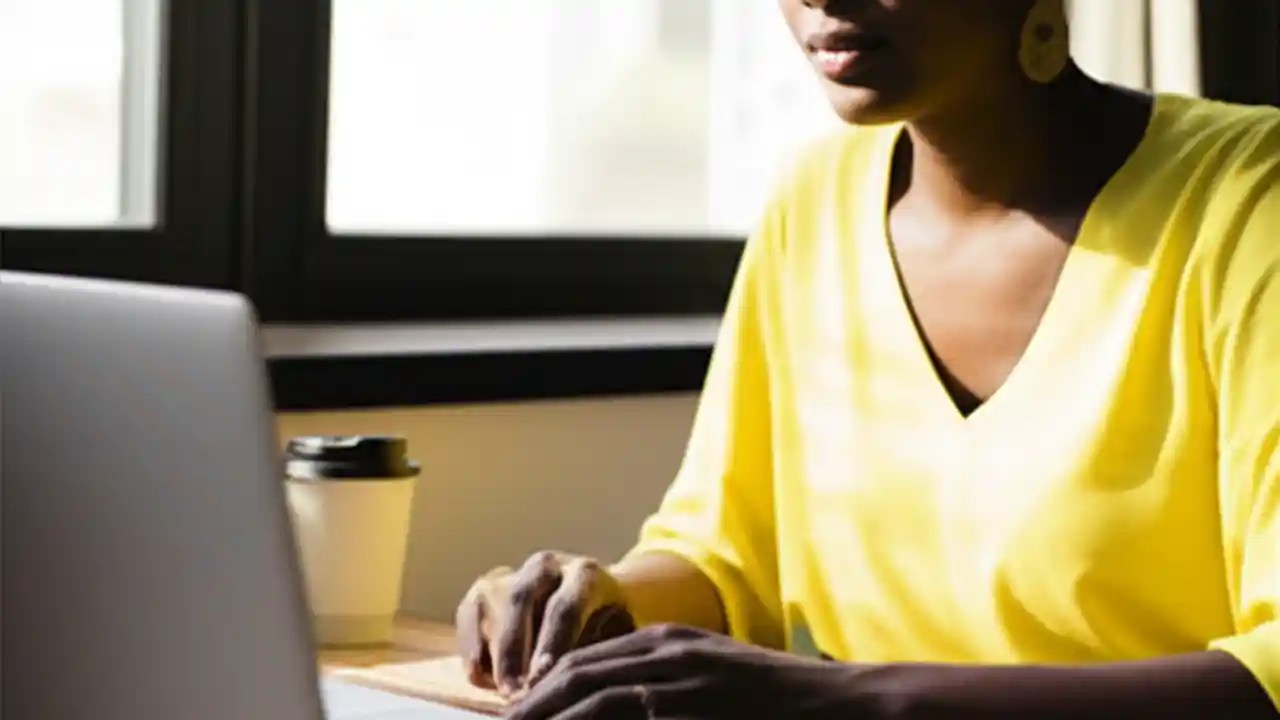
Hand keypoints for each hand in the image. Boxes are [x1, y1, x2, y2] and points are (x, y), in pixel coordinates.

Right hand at [456, 552, 636, 697]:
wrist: (596, 599)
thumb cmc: (613, 626)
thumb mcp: (618, 634)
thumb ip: (597, 649)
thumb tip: (572, 676)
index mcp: (585, 573)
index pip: (564, 607)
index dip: (551, 644)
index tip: (541, 678)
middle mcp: (545, 565)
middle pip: (519, 601)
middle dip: (512, 652)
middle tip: (515, 693)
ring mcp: (511, 574)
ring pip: (488, 608)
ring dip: (491, 655)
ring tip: (504, 692)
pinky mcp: (483, 590)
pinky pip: (468, 619)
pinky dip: (473, 651)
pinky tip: (487, 680)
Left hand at [506, 624, 864, 719]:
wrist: (833, 701)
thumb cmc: (772, 702)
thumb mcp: (711, 683)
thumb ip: (666, 690)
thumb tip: (627, 708)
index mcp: (667, 641)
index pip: (587, 659)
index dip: (546, 688)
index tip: (517, 715)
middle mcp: (667, 650)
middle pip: (578, 671)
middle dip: (534, 703)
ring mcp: (681, 674)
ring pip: (594, 691)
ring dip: (550, 715)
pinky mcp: (695, 700)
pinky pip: (629, 711)